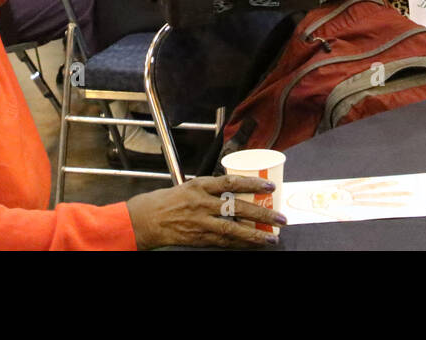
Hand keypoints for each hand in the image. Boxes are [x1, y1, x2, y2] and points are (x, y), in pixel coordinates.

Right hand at [126, 175, 283, 249]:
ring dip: (254, 234)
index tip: (269, 186)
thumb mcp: (190, 186)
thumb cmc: (168, 200)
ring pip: (232, 229)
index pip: (231, 182)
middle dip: (261, 213)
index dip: (252, 182)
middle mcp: (201, 202)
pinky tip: (252, 245)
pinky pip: (222, 242)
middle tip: (281, 217)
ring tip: (272, 238)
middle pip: (237, 207)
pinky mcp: (197, 237)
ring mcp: (199, 221)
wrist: (144, 219)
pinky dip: (239, 243)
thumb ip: (211, 188)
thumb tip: (237, 187)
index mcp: (200, 185)